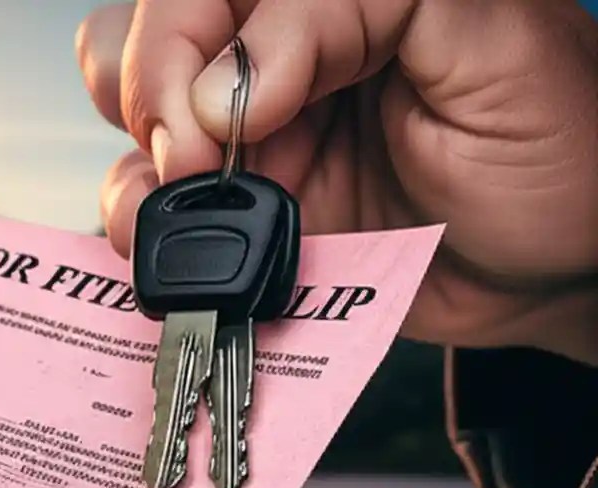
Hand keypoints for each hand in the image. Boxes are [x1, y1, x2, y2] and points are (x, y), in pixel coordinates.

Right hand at [76, 0, 597, 364]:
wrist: (556, 273)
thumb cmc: (559, 154)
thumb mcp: (491, 45)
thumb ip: (361, 12)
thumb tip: (227, 84)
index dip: (190, 47)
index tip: (223, 126)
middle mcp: (281, 53)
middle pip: (152, 30)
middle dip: (150, 94)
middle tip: (196, 164)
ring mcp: (251, 130)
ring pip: (122, 100)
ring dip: (133, 153)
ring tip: (182, 198)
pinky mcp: (237, 207)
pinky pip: (146, 197)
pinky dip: (138, 220)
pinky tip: (175, 242)